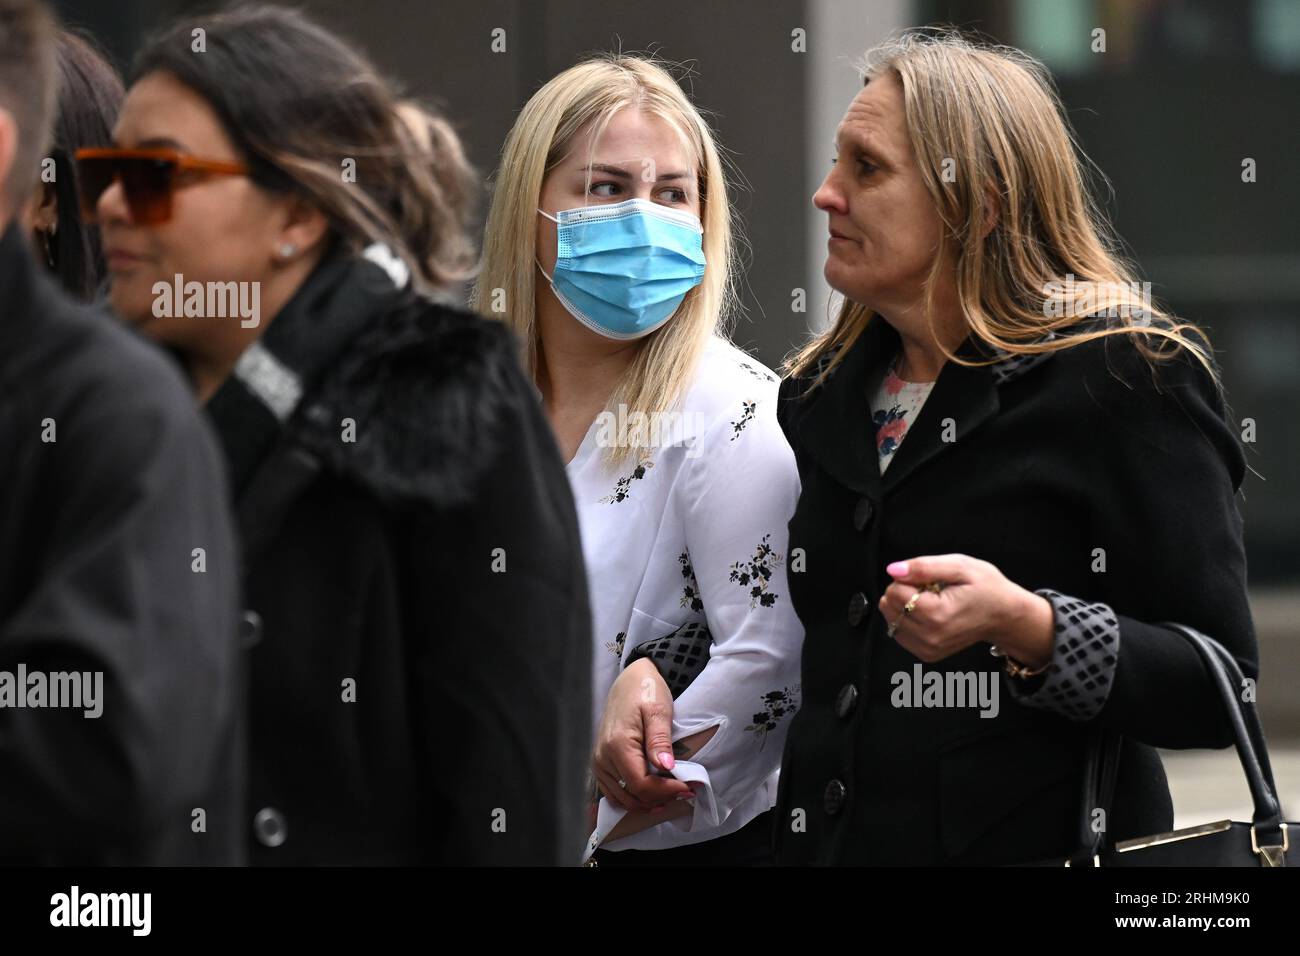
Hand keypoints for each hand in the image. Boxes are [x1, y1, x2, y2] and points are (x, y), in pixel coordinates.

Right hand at [591, 659, 692, 812]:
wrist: (630, 679)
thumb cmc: (646, 690)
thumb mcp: (658, 710)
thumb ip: (660, 740)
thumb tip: (666, 767)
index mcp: (617, 745)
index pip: (641, 785)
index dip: (666, 791)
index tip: (688, 787)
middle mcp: (603, 757)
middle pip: (632, 796)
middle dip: (660, 798)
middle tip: (685, 790)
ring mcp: (599, 762)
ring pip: (622, 799)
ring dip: (648, 801)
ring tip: (672, 792)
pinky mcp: (600, 764)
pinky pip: (614, 792)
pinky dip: (633, 797)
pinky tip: (653, 792)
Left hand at [877, 554, 1053, 667]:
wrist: (1004, 616)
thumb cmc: (986, 588)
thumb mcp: (960, 566)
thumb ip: (924, 567)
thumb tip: (893, 570)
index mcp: (937, 614)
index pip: (894, 591)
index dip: (908, 578)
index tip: (930, 580)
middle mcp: (930, 637)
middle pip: (888, 606)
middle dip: (904, 591)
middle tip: (932, 590)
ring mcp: (928, 649)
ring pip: (890, 619)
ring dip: (905, 606)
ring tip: (933, 602)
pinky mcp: (926, 654)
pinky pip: (898, 631)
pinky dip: (908, 619)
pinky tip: (930, 614)